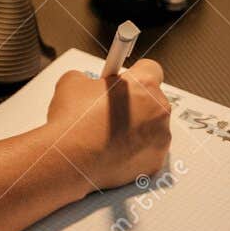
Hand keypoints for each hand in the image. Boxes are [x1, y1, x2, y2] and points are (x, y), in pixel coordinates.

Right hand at [43, 59, 172, 192]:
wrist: (69, 160)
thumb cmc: (73, 123)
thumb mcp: (72, 82)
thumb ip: (89, 78)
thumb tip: (90, 84)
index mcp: (144, 85)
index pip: (151, 68)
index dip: (134, 73)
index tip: (124, 80)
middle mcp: (158, 110)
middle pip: (153, 99)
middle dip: (135, 102)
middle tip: (110, 109)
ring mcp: (160, 138)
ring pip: (153, 127)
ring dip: (137, 127)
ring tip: (108, 132)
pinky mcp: (155, 162)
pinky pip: (148, 150)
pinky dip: (135, 150)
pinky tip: (113, 149)